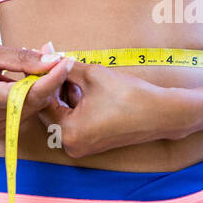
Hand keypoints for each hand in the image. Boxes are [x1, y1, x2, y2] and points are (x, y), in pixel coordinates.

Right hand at [0, 41, 75, 142]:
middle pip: (32, 104)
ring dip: (36, 91)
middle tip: (52, 57)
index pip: (29, 93)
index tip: (66, 60)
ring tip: (32, 69)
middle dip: (47, 81)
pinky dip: (24, 101)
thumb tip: (53, 61)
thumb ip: (22, 58)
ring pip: (28, 112)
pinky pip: (18, 117)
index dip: (52, 77)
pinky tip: (19, 85)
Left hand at [33, 56, 189, 156]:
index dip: (43, 77)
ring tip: (74, 71)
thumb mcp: (93, 75)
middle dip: (54, 85)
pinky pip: (74, 121)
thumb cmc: (130, 96)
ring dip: (65, 93)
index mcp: (68, 132)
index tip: (42, 59)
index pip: (43, 102)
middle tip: (53, 60)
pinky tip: (84, 86)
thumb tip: (49, 56)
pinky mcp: (92, 143)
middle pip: (51, 109)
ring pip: (63, 114)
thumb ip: (66, 67)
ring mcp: (82, 146)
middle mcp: (71, 145)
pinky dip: (75, 104)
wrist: (161, 114)